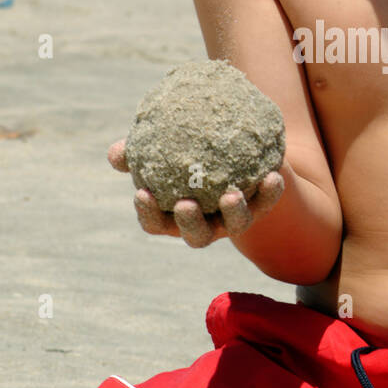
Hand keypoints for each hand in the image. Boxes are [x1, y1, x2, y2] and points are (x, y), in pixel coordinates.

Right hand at [107, 139, 283, 247]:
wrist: (234, 156)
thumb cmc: (187, 156)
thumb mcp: (165, 151)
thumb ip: (140, 152)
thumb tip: (115, 153)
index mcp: (175, 215)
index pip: (156, 223)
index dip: (148, 213)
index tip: (141, 193)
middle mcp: (205, 224)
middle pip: (196, 235)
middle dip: (190, 223)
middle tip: (186, 204)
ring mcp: (232, 220)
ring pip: (234, 226)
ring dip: (233, 212)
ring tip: (231, 194)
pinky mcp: (260, 208)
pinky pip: (265, 203)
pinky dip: (269, 193)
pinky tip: (273, 175)